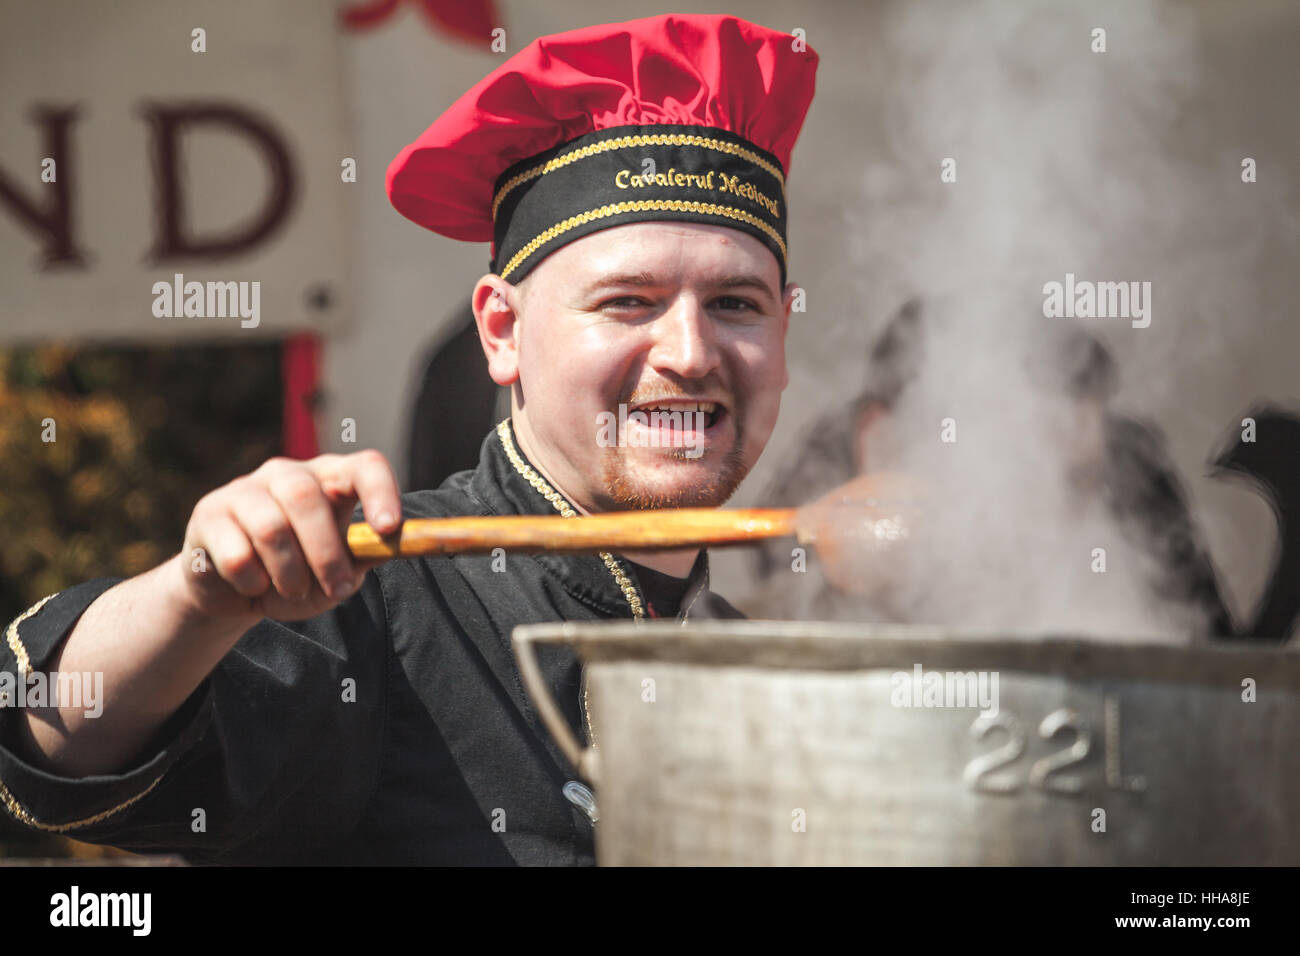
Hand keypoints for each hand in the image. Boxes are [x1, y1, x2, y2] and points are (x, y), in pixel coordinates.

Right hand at [173, 450, 401, 620]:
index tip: (389, 529)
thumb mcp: (338, 572)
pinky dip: (253, 583)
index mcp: (329, 479)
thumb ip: (362, 557)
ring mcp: (243, 489)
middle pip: (306, 495)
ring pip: (270, 528)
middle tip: (337, 589)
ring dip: (289, 574)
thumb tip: (389, 547)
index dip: (380, 492)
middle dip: (326, 552)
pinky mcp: (208, 513)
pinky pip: (237, 554)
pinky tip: (254, 586)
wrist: (233, 593)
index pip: (363, 466)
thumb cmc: (297, 574)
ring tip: (293, 591)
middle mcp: (286, 474)